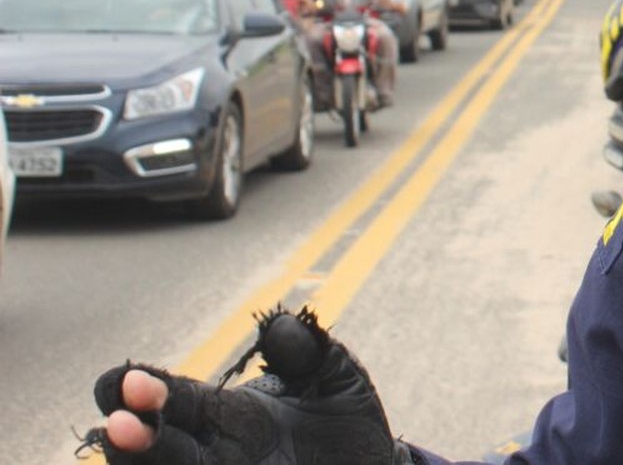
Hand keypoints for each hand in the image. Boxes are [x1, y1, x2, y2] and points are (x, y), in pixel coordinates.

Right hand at [82, 307, 408, 463]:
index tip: (124, 380)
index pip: (168, 400)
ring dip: (148, 463)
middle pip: (155, 448)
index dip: (139, 391)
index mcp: (225, 413)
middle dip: (135, 438)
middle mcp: (214, 452)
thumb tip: (281, 326)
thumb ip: (307, 350)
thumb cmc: (347, 424)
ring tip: (130, 443)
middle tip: (120, 423)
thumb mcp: (335, 377)